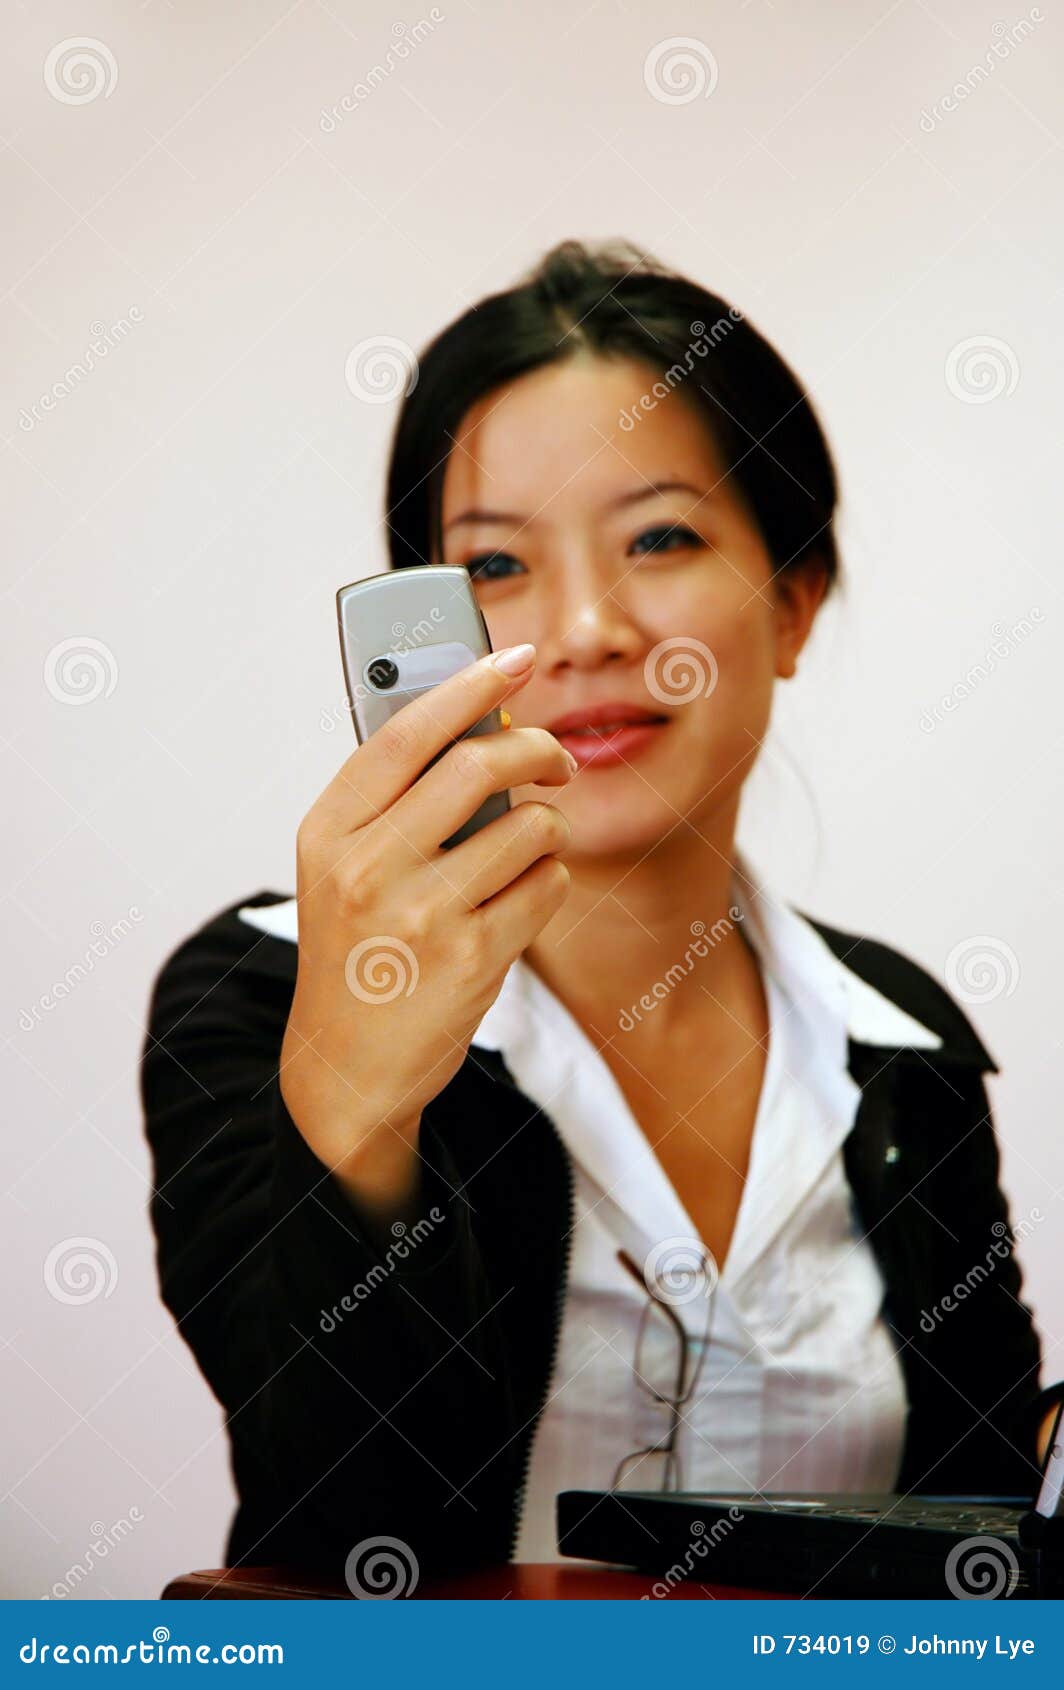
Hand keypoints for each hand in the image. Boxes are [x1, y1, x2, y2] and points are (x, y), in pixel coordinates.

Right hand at [280, 642, 575, 1215]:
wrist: (346, 1068)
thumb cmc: (355, 951)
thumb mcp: (339, 867)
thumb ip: (391, 799)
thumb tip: (477, 717)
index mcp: (328, 831)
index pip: (404, 732)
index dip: (468, 684)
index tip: (517, 658)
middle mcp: (366, 867)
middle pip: (477, 765)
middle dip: (535, 747)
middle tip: (554, 757)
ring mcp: (420, 916)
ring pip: (529, 826)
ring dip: (548, 827)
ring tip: (530, 848)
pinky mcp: (471, 960)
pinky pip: (547, 886)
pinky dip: (550, 881)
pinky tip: (522, 899)